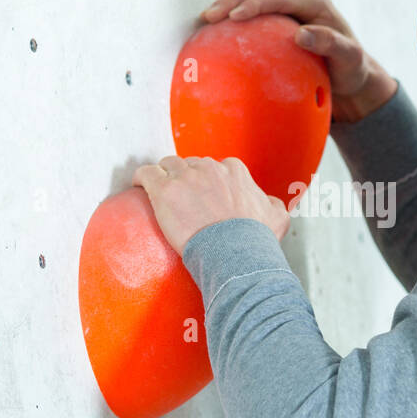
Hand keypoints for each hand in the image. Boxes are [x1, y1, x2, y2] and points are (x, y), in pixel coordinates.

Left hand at [132, 155, 289, 255]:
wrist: (235, 252)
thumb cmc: (255, 239)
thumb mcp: (277, 218)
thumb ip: (273, 205)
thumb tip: (270, 203)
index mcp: (234, 171)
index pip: (216, 167)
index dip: (208, 180)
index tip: (204, 194)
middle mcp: (209, 168)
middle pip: (191, 165)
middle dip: (187, 178)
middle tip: (183, 198)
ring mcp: (185, 177)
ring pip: (168, 165)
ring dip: (164, 175)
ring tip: (160, 191)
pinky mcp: (164, 190)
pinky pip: (146, 174)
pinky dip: (142, 178)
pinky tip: (139, 186)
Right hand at [199, 0, 396, 121]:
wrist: (351, 75)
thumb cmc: (351, 69)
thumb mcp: (349, 58)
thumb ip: (330, 44)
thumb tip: (301, 34)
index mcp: (315, 2)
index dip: (255, 4)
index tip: (234, 17)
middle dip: (232, 0)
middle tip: (209, 16)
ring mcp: (288, 7)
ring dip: (228, 5)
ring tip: (206, 20)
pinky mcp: (279, 19)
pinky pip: (253, 14)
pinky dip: (234, 19)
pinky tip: (215, 34)